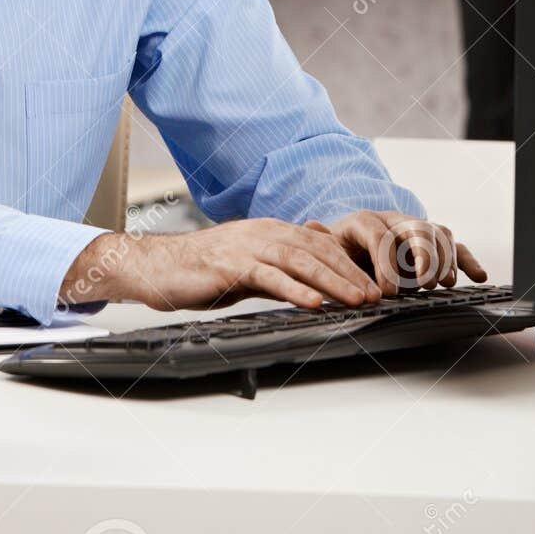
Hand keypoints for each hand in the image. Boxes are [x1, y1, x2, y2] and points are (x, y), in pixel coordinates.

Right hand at [61, 217, 383, 311]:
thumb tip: (315, 279)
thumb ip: (281, 267)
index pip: (321, 245)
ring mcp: (247, 246)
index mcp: (271, 231)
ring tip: (357, 298)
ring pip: (300, 261)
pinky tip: (314, 302)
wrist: (157, 266)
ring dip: (332, 281)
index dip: (350, 264)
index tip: (374, 284)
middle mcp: (263, 232)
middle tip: (377, 294)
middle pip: (317, 250)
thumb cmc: (202, 269)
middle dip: (350, 273)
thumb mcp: (250, 266)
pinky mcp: (230, 265)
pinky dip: (295, 289)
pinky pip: (269, 276)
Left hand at [315, 210, 486, 294]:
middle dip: (423, 257)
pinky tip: (478, 276)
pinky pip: (454, 246)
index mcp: (365, 221)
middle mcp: (393, 220)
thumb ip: (320, 241)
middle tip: (421, 286)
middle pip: (417, 228)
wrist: (345, 247)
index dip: (386, 263)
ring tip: (441, 284)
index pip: (380, 235)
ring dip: (443, 258)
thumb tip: (313, 226)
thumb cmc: (334, 253)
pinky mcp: (429, 244)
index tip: (388, 293)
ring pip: (438, 234)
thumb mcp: (323, 249)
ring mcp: (413, 230)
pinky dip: (467, 260)